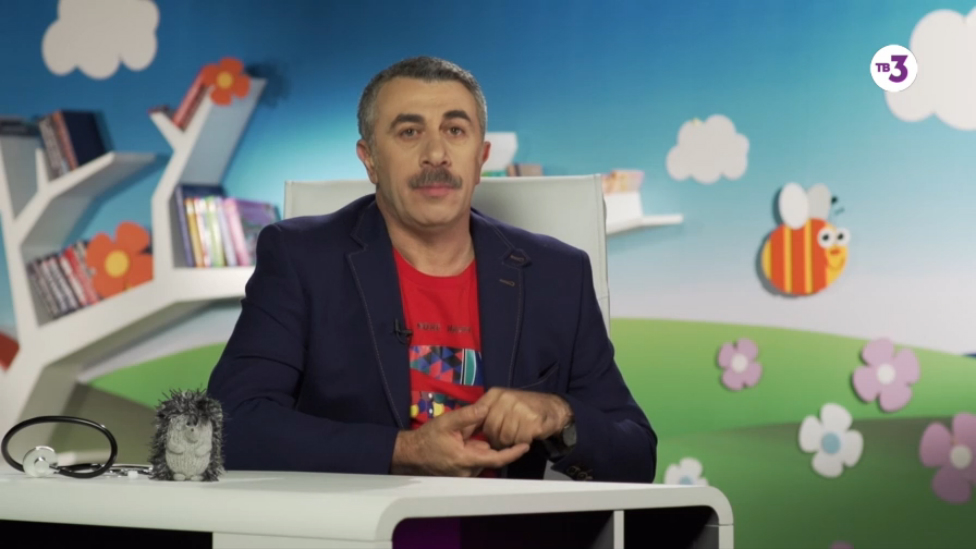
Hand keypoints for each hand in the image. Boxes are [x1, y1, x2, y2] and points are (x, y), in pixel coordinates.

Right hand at [391, 403, 529, 476]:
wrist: (411, 453)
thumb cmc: (428, 438)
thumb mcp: (447, 421)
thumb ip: (468, 415)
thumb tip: (486, 408)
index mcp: (466, 459)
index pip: (496, 459)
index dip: (513, 453)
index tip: (526, 445)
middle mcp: (468, 471)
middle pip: (489, 456)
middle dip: (487, 441)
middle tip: (476, 428)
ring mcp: (464, 474)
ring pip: (481, 457)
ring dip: (478, 445)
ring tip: (463, 434)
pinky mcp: (460, 473)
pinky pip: (473, 460)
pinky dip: (472, 450)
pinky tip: (460, 441)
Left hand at [476, 388, 572, 449]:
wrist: (552, 408)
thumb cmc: (523, 408)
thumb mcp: (501, 404)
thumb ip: (485, 412)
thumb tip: (466, 427)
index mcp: (495, 394)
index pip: (478, 415)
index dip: (480, 428)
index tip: (485, 434)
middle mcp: (506, 398)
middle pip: (491, 429)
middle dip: (496, 439)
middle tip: (505, 438)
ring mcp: (520, 408)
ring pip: (504, 437)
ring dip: (510, 442)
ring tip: (516, 437)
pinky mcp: (532, 421)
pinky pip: (519, 441)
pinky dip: (522, 443)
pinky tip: (526, 437)